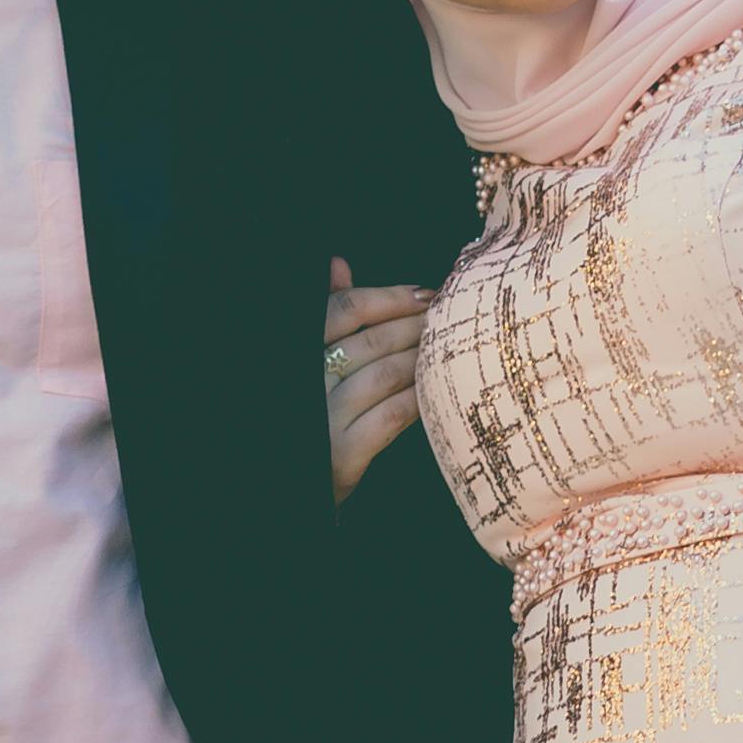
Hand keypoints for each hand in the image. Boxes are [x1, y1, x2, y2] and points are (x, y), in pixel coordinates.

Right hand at [323, 252, 431, 502]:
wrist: (293, 478)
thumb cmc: (309, 410)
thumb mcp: (306, 361)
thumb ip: (325, 312)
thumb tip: (339, 264)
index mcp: (299, 351)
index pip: (344, 309)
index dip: (389, 297)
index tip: (424, 293)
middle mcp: (307, 380)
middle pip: (370, 340)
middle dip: (416, 326)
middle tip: (449, 319)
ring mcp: (323, 420)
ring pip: (384, 375)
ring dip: (421, 358)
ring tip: (448, 348)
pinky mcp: (342, 456)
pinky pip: (389, 417)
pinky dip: (416, 399)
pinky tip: (436, 390)